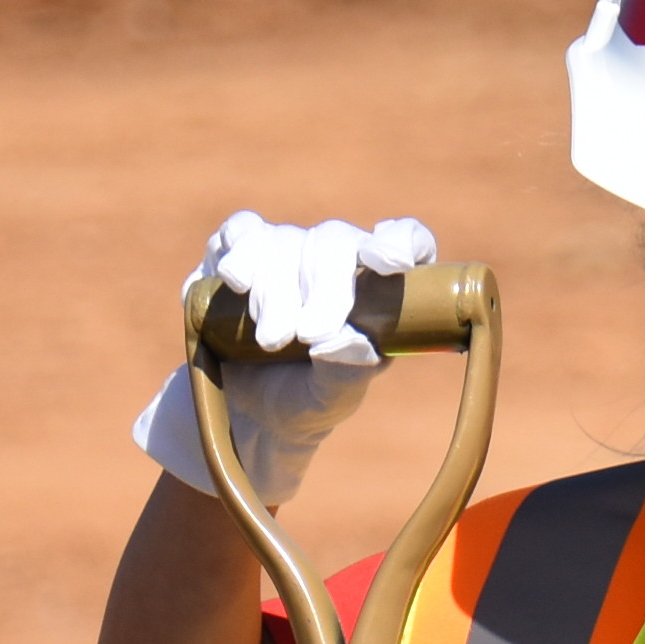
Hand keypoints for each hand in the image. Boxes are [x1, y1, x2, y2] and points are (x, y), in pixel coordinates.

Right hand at [130, 210, 439, 508]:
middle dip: (325, 287)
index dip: (401, 241)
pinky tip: (238, 283)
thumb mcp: (330, 400)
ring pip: (286, 241)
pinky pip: (243, 231)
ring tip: (270, 341)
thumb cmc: (304, 401)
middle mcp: (333, 258)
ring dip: (276, 289)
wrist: (240, 412)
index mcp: (374, 288)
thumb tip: (349, 341)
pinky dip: (242, 253)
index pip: (405, 242)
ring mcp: (285, 250)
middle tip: (309, 335)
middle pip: (336, 241)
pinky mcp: (239, 251)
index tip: (388, 264)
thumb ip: (346, 373)